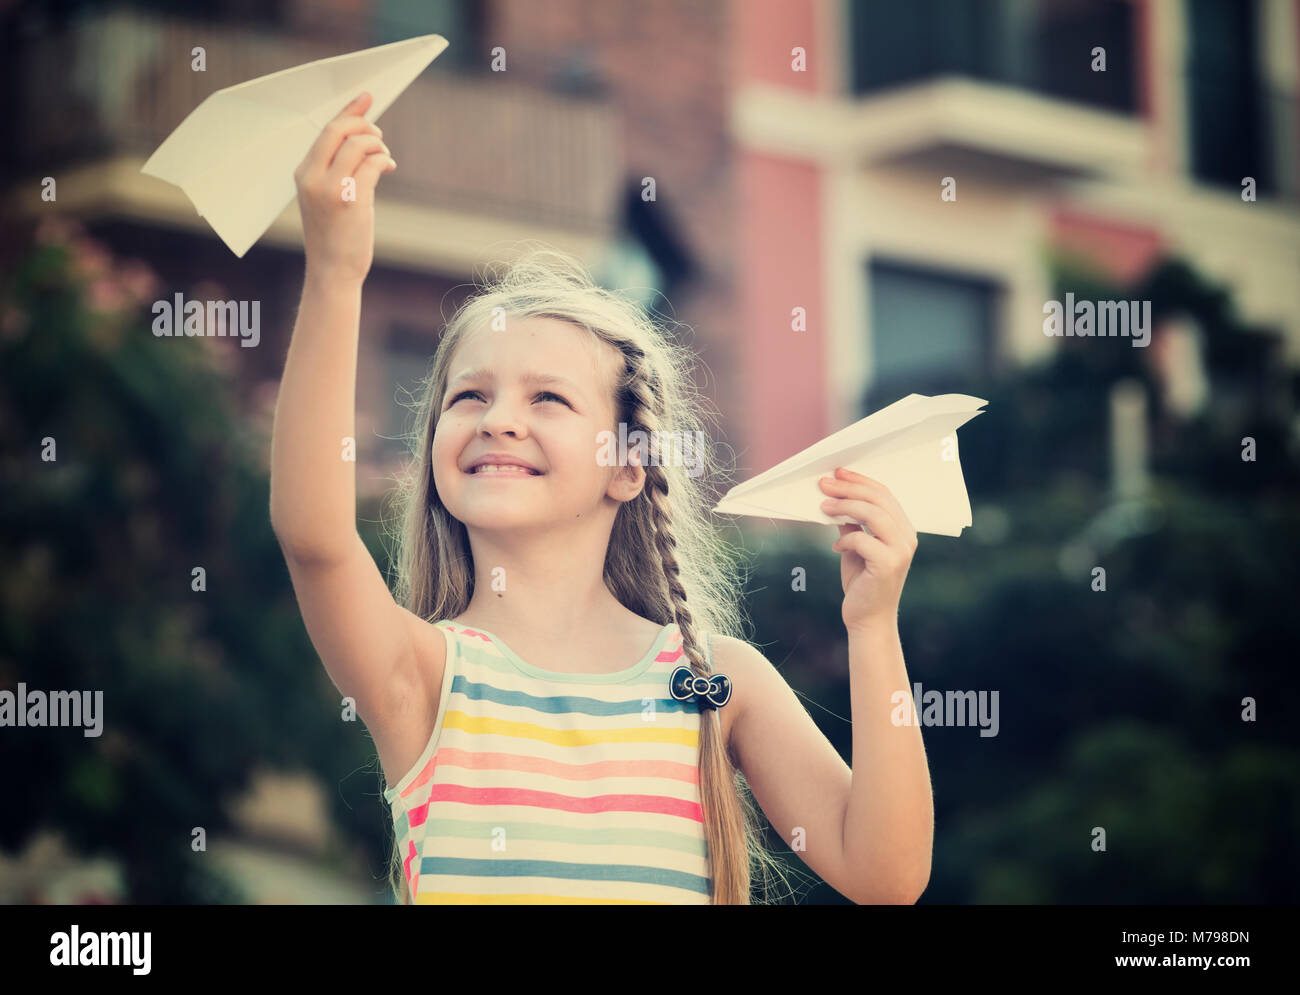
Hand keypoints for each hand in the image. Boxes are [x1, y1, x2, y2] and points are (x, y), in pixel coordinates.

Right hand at [293, 91, 395, 284]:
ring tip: (384, 157)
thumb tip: (364, 140)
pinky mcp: (350, 200)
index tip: (366, 98)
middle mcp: (312, 177)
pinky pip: (372, 164)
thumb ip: (337, 169)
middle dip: (365, 126)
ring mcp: (330, 188)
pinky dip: (383, 160)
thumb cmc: (334, 235)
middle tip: (379, 136)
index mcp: (303, 173)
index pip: (326, 132)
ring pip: (359, 145)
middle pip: (339, 131)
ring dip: (378, 145)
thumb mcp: (327, 197)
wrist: (332, 270)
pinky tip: (388, 166)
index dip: (348, 112)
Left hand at [819, 467, 917, 631]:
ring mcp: (901, 551)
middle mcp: (907, 537)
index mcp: (903, 529)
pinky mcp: (889, 564)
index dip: (860, 481)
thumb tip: (835, 498)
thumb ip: (851, 523)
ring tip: (823, 506)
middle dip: (848, 489)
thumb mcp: (855, 547)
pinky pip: (863, 540)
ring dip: (845, 506)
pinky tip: (835, 547)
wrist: (867, 620)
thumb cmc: (862, 583)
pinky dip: (846, 539)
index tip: (837, 473)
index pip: (884, 495)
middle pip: (879, 500)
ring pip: (874, 514)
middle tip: (823, 484)